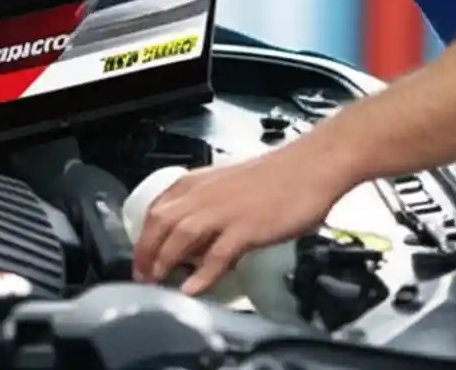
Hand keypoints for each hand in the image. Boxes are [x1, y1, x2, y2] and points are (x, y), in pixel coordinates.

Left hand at [132, 137, 352, 295]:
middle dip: (145, 253)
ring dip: (164, 262)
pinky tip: (192, 290)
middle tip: (142, 277)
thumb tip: (201, 242)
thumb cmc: (279, 176)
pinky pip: (217, 254)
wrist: (313, 165)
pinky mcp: (247, 228)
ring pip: (180, 237)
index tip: (141, 257)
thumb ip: (213, 209)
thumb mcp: (233, 187)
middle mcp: (205, 195)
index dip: (144, 236)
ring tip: (157, 283)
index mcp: (200, 183)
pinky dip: (202, 274)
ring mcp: (225, 211)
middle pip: (160, 223)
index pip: (158, 208)